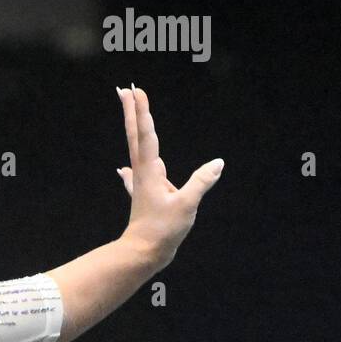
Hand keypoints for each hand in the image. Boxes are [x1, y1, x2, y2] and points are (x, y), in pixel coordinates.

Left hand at [114, 85, 222, 270]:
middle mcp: (142, 172)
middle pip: (136, 135)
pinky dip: (131, 168)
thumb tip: (218, 163)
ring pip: (137, 149)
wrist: (142, 252)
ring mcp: (141, 183)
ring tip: (130, 114)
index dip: (142, 111)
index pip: (146, 134)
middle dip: (132, 111)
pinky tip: (123, 169)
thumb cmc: (163, 230)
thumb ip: (201, 182)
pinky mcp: (143, 195)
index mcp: (150, 171)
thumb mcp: (187, 205)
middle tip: (124, 89)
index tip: (136, 91)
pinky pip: (137, 176)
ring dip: (134, 129)